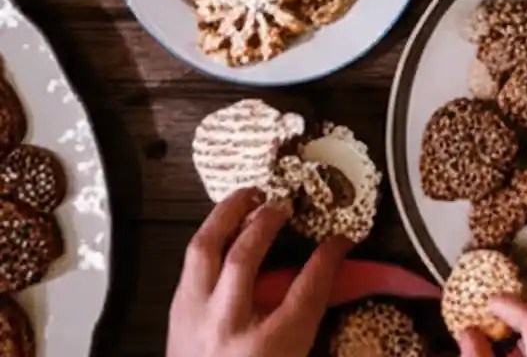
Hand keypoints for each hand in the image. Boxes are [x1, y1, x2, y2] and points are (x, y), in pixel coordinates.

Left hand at [166, 188, 351, 356]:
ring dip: (226, 216)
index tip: (341, 238)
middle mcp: (229, 327)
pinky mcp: (175, 319)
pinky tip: (221, 232)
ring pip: (204, 251)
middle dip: (267, 221)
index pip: (307, 288)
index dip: (327, 258)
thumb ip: (307, 320)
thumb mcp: (296, 356)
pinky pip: (190, 267)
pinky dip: (208, 241)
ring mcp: (195, 321)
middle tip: (285, 204)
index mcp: (271, 346)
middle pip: (245, 256)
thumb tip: (325, 279)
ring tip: (246, 195)